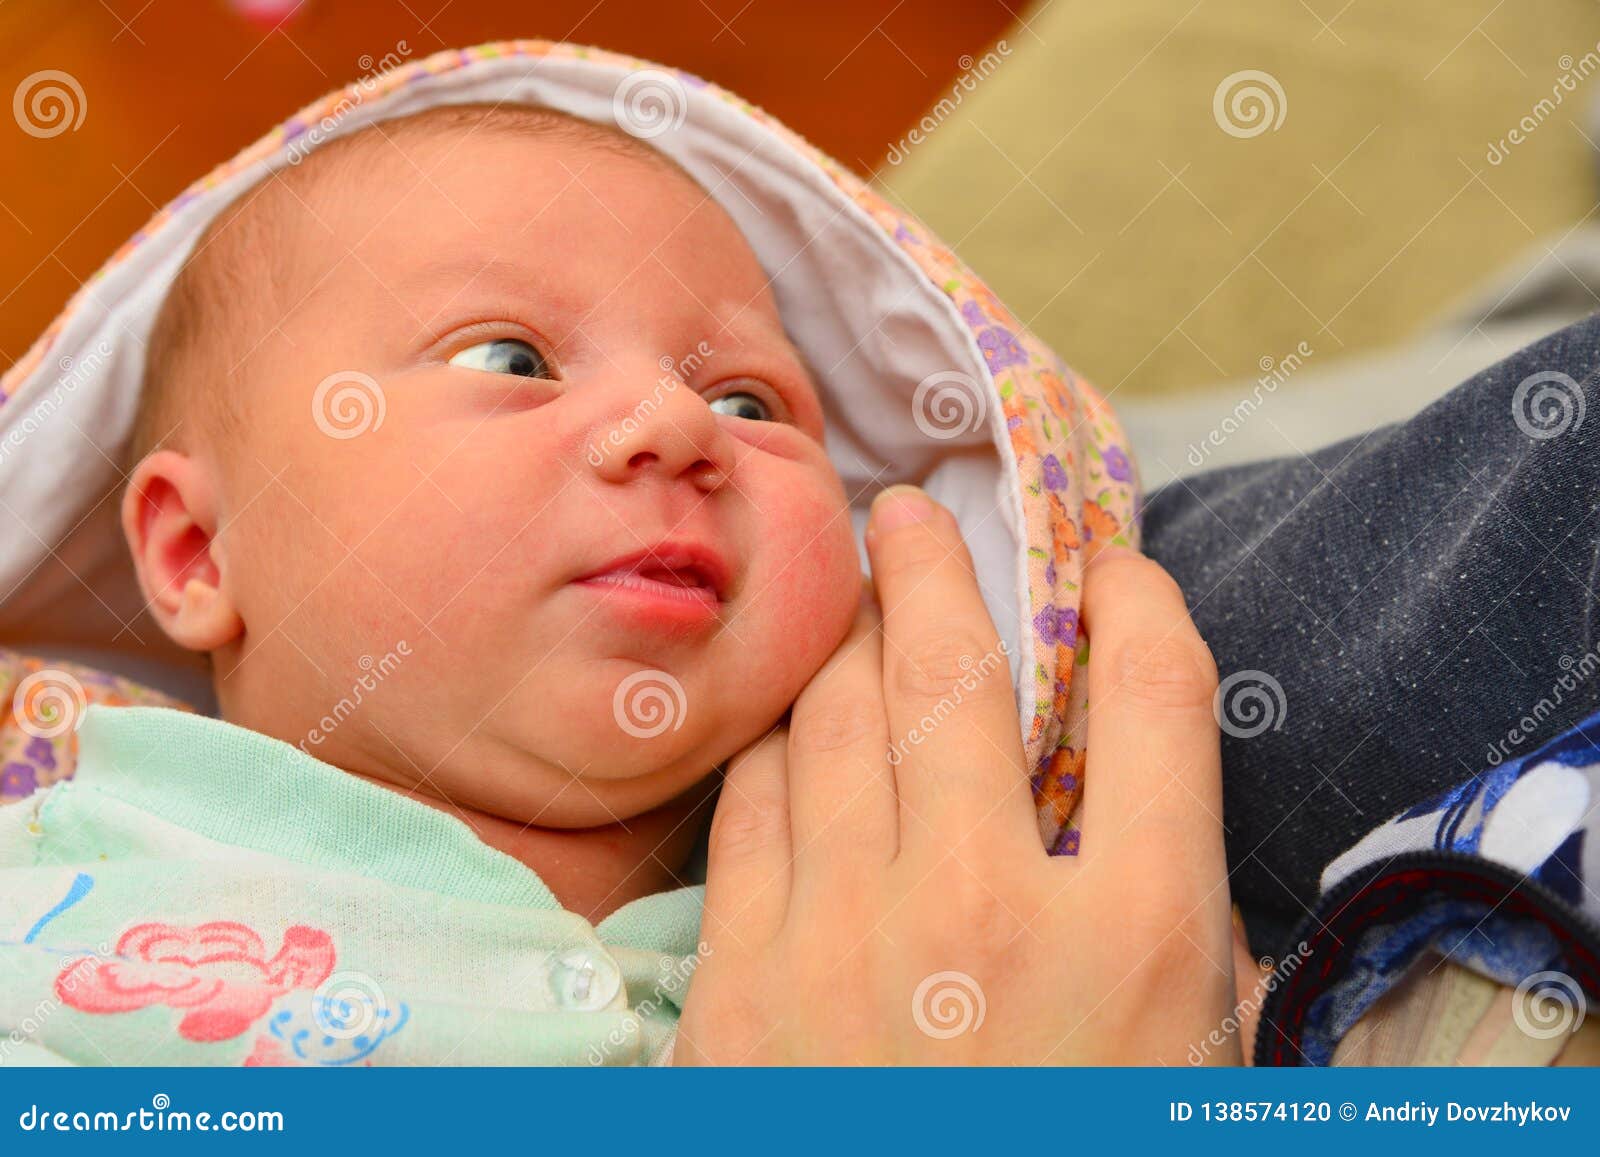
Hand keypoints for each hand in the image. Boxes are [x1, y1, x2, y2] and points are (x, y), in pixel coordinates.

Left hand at [674, 485, 1237, 1064]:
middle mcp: (984, 909)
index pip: (1153, 703)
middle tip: (910, 514)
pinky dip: (770, 749)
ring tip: (848, 601)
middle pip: (957, 677)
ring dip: (844, 643)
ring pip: (833, 724)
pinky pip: (746, 811)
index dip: (1139, 610)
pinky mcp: (739, 987)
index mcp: (1138, 937)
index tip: (1115, 576)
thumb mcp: (1192, 1072)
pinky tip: (783, 724)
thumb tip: (1160, 853)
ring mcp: (846, 941)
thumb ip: (1198, 956)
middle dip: (932, 572)